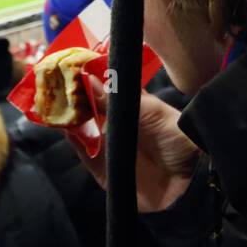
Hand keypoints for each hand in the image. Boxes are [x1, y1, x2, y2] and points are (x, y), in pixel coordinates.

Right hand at [66, 77, 200, 212]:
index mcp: (130, 107)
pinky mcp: (103, 169)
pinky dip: (74, 141)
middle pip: (89, 107)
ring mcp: (109, 146)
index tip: (74, 65)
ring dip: (69, 117)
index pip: (105, 88)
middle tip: (59, 82)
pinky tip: (66, 128)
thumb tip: (91, 79)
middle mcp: (117, 124)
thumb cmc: (177, 139)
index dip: (89, 77)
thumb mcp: (152, 112)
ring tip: (56, 102)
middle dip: (74, 96)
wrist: (190, 181)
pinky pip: (84, 153)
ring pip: (82, 129)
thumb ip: (120, 99)